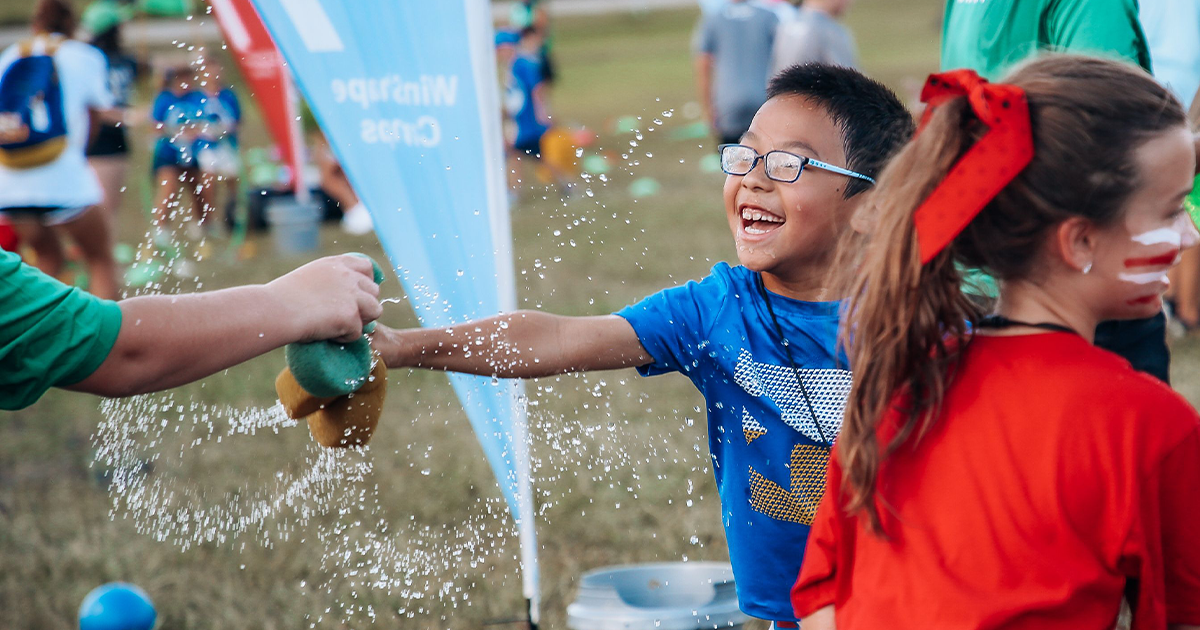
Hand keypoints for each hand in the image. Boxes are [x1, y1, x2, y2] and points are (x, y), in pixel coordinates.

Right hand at [267, 255, 381, 342]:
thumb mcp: (310, 277)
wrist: (275, 310)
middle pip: (374, 291)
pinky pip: (358, 332)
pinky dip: (344, 338)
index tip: (358, 295)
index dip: (366, 282)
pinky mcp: (350, 315)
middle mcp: (348, 276)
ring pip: (375, 310)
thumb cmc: (282, 298)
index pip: (366, 267)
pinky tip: (326, 334)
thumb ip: (331, 281)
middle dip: (364, 305)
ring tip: (340, 326)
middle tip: (344, 316)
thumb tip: (344, 296)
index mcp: (337, 264)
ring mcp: (352, 295)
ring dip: (361, 321)